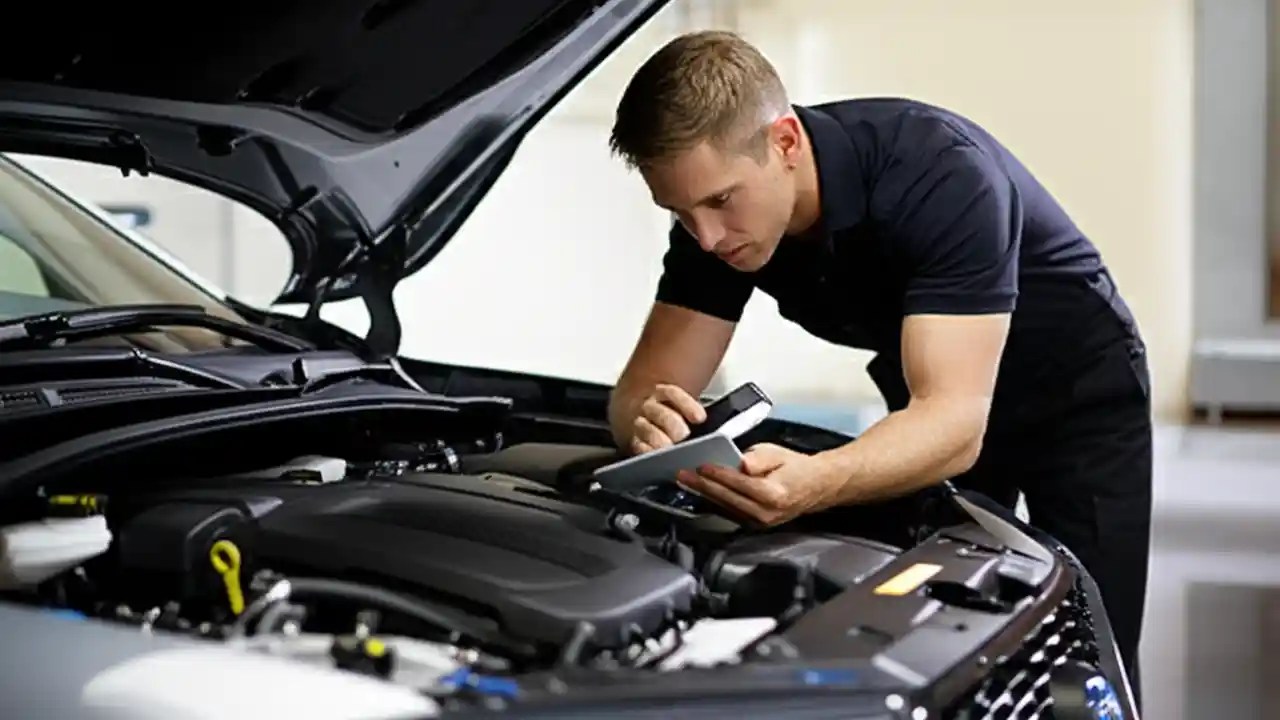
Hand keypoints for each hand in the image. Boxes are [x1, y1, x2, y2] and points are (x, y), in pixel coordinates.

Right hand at [628, 384, 705, 454]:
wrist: (639, 415)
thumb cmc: (668, 411)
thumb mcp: (678, 403)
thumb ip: (693, 410)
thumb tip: (713, 420)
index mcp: (661, 393)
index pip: (672, 394)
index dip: (687, 405)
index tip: (700, 418)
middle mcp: (649, 406)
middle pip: (661, 414)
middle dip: (674, 425)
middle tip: (684, 435)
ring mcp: (639, 423)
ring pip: (648, 430)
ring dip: (660, 440)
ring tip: (671, 449)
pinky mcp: (634, 440)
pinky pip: (638, 445)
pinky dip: (647, 451)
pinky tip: (657, 456)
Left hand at [676, 443, 840, 526]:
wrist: (815, 487)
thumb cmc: (796, 468)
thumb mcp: (778, 454)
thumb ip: (758, 458)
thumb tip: (740, 463)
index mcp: (773, 494)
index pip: (739, 483)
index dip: (718, 475)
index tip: (701, 466)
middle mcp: (766, 513)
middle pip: (727, 498)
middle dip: (703, 485)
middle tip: (683, 474)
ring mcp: (760, 523)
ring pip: (725, 507)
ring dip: (704, 494)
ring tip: (686, 481)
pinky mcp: (755, 525)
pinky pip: (730, 512)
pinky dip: (715, 501)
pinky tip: (702, 491)